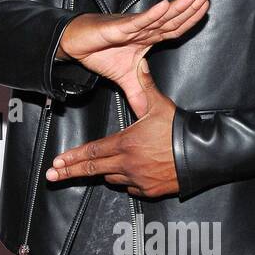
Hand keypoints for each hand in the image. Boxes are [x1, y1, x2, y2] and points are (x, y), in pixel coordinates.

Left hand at [46, 58, 178, 196]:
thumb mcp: (160, 105)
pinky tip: (130, 177)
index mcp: (125, 144)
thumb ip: (144, 85)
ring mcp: (138, 180)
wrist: (202, 155)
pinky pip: (131, 188)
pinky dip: (127, 182)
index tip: (56, 163)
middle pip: (93, 169)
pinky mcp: (149, 191)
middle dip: (70, 173)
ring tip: (98, 169)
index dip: (72, 157)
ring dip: (105, 173)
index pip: (91, 152)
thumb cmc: (179, 130)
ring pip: (112, 179)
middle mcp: (127, 165)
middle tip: (52, 177)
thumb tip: (138, 63)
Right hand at [56, 0, 209, 117]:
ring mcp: (133, 26)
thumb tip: (145, 113)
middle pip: (173, 17)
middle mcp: (144, 28)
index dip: (191, 18)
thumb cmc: (98, 52)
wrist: (75, 45)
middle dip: (192, 4)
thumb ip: (137, 94)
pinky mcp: (118, 28)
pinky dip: (152, 15)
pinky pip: (138, 22)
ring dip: (179, 4)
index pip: (175, 27)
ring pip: (160, 16)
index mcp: (148, 37)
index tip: (206, 6)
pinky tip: (165, 6)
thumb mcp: (124, 79)